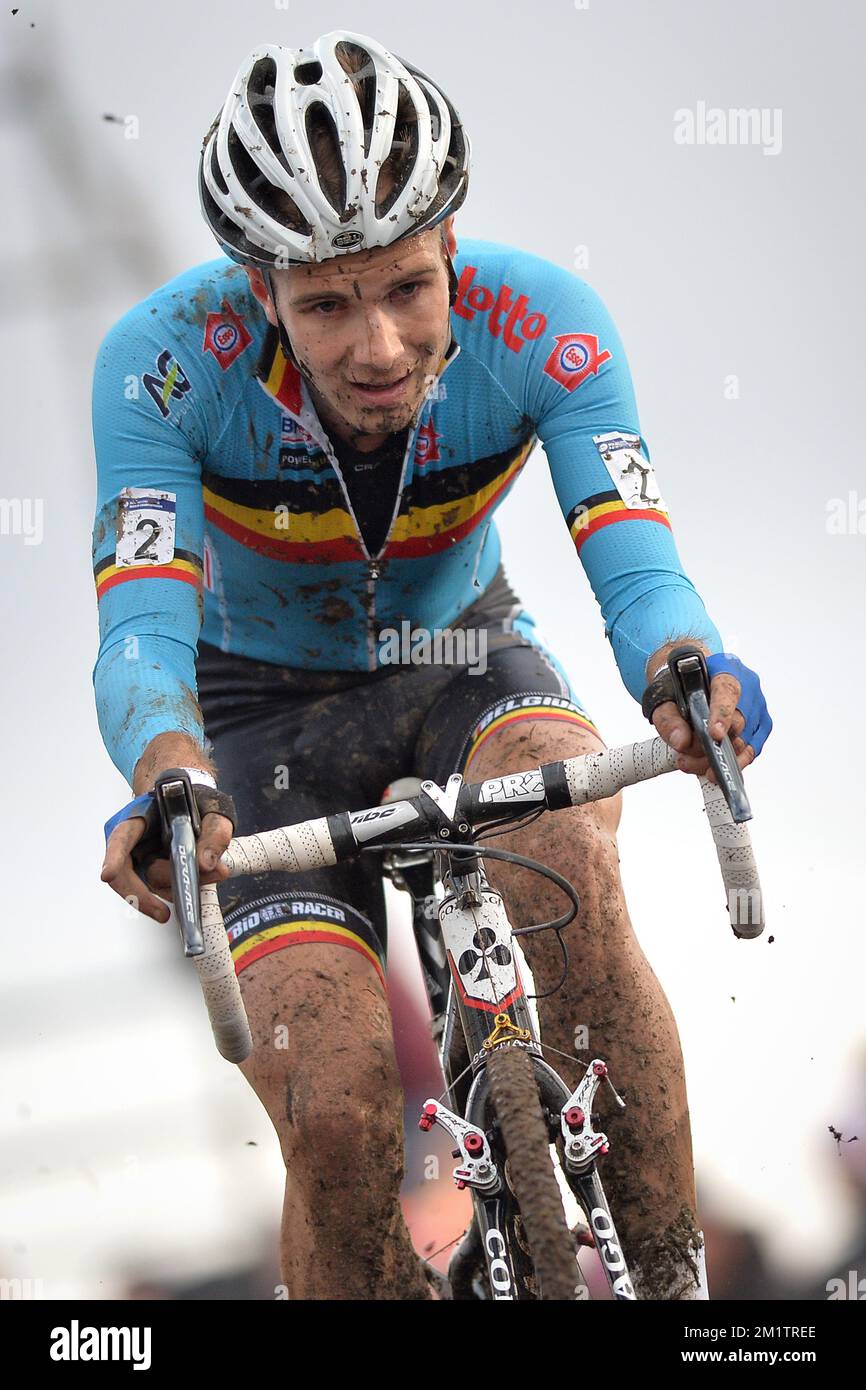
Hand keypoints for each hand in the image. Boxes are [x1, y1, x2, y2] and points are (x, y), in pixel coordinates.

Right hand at [101, 808, 232, 923]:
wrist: (189, 805)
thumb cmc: (194, 802)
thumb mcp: (213, 809)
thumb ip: (215, 832)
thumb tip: (205, 864)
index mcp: (138, 816)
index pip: (121, 837)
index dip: (112, 857)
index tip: (108, 874)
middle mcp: (131, 841)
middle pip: (123, 873)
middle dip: (142, 896)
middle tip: (162, 914)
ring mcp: (138, 859)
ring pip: (146, 885)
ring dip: (175, 889)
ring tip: (210, 876)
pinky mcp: (150, 873)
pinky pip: (159, 888)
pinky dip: (179, 890)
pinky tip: (199, 883)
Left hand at [651, 653, 771, 782]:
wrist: (691, 680)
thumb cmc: (682, 685)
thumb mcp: (664, 697)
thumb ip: (668, 718)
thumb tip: (681, 741)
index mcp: (724, 668)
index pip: (728, 691)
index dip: (723, 714)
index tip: (714, 735)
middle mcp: (747, 686)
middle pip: (739, 722)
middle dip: (713, 746)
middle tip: (687, 756)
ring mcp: (757, 707)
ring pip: (746, 741)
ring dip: (720, 759)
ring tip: (695, 765)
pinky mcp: (760, 726)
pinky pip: (751, 750)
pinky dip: (732, 763)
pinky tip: (711, 768)